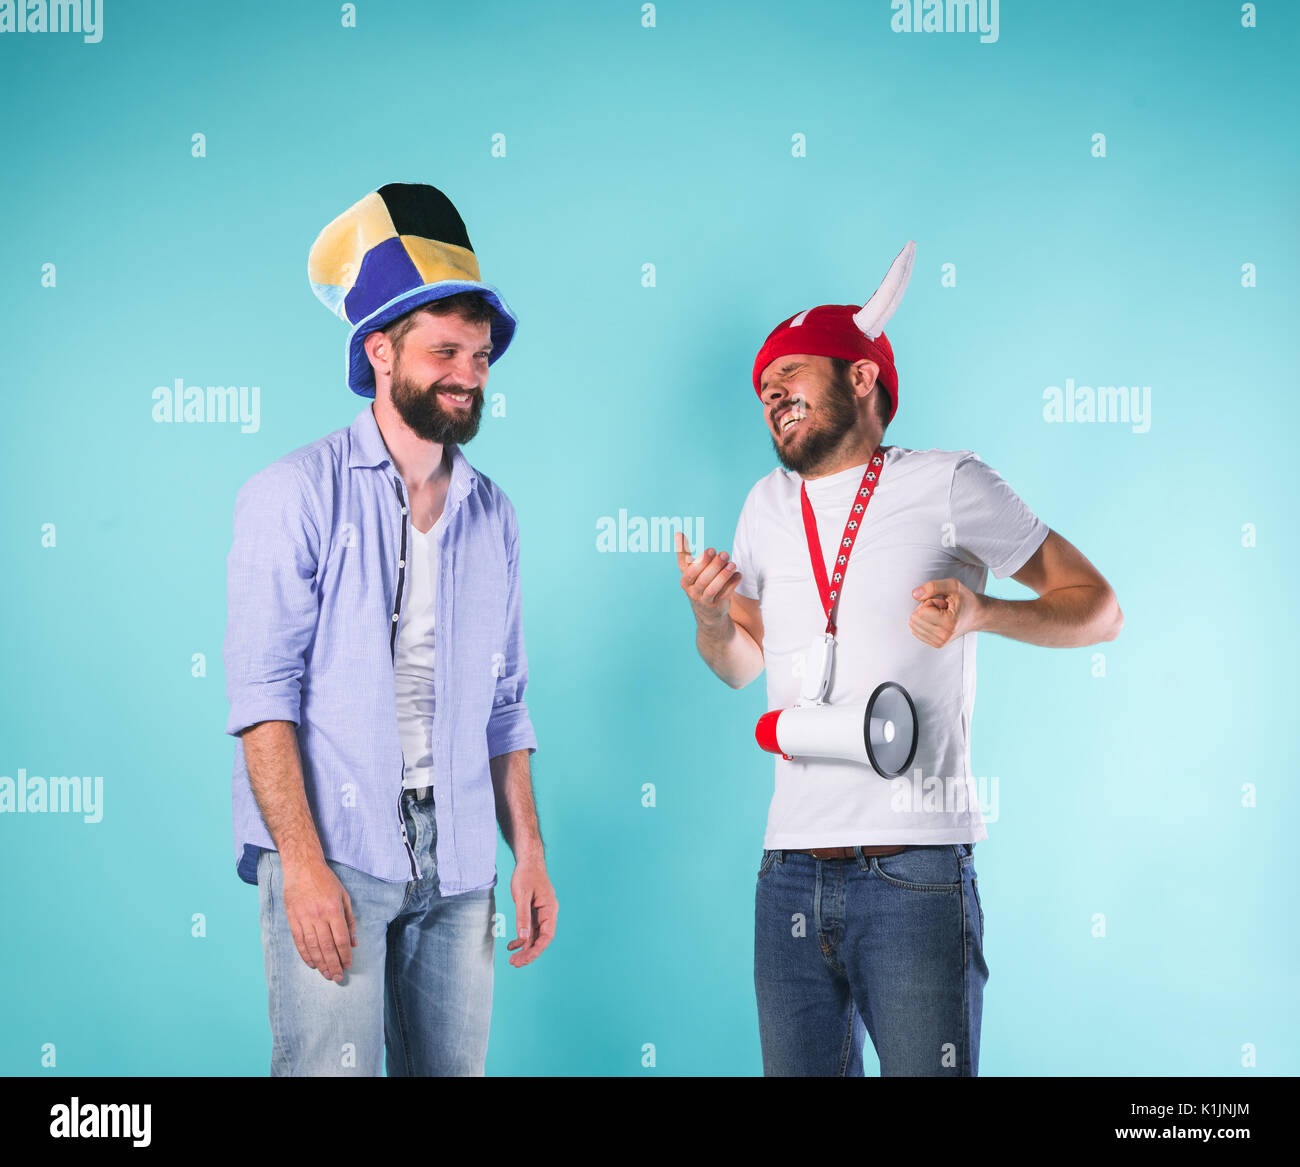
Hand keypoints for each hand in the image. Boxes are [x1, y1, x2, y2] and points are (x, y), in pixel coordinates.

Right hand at [280, 856, 356, 982]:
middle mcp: (318, 916)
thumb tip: (354, 943)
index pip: (340, 939)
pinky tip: (312, 964)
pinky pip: (298, 941)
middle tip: (338, 977)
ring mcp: (304, 918)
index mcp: (333, 910)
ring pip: (312, 947)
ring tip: (327, 975)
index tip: (348, 965)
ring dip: (320, 963)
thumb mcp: (344, 896)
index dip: (345, 955)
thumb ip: (349, 920)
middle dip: (334, 964)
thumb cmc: (326, 881)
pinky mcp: (292, 919)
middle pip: (327, 947)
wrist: (302, 867)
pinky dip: (305, 955)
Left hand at [507, 860, 556, 967]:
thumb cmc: (527, 875)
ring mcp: (542, 914)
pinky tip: (512, 945)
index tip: (522, 960)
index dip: (535, 950)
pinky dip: (522, 938)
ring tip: (512, 959)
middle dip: (529, 953)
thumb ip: (522, 917)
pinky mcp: (535, 912)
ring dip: (525, 948)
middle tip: (514, 963)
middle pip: (541, 939)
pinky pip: (530, 930)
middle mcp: (548, 914)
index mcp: (550, 910)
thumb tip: (523, 938)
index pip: (547, 936)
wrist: (528, 861)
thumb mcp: (522, 896)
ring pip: (535, 936)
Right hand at [675, 532, 743, 625]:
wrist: (707, 610)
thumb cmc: (697, 582)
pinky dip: (732, 584)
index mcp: (685, 581)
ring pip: (714, 588)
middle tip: (724, 554)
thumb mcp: (688, 569)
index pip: (691, 571)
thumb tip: (678, 533)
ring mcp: (705, 599)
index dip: (701, 561)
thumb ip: (684, 553)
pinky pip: (725, 594)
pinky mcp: (717, 605)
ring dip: (724, 575)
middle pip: (703, 579)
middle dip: (715, 566)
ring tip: (733, 564)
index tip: (712, 550)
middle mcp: (693, 591)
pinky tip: (738, 574)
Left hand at [909, 577, 983, 647]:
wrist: (977, 615)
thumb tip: (915, 594)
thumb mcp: (953, 586)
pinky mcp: (937, 644)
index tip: (943, 603)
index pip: (920, 612)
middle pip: (915, 619)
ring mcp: (940, 642)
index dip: (929, 602)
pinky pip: (917, 631)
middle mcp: (944, 636)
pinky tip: (938, 620)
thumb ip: (933, 587)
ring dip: (925, 616)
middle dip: (925, 609)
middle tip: (941, 608)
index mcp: (949, 623)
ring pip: (914, 625)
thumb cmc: (966, 600)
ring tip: (940, 614)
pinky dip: (925, 623)